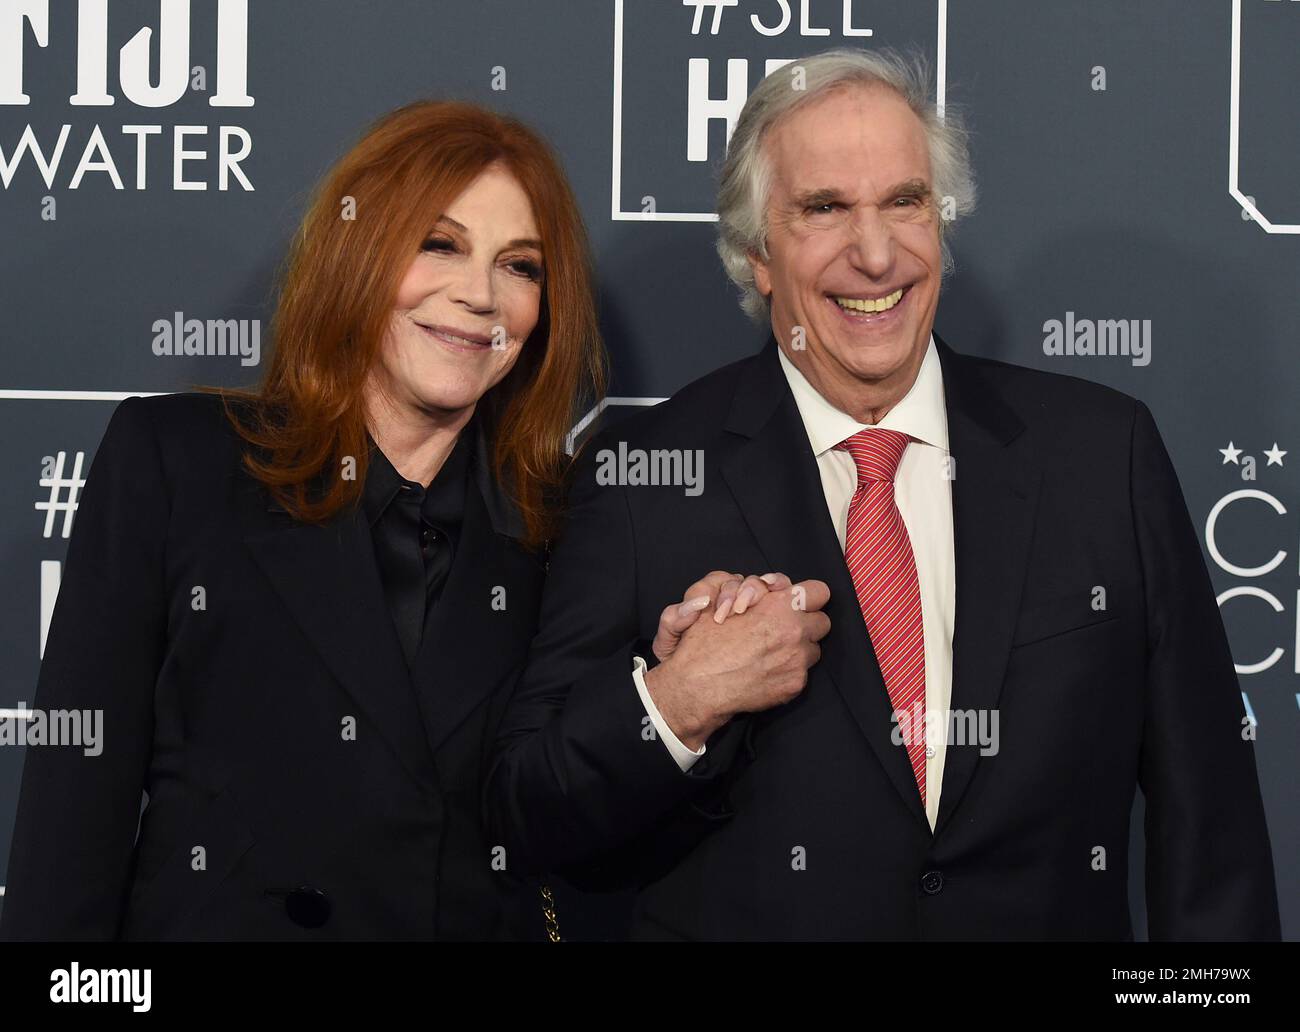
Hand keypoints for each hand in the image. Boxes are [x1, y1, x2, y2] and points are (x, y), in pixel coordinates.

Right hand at [646, 579, 830, 749]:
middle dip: (806, 623)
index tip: (798, 604)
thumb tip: (775, 589)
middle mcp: (795, 631)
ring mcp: (798, 660)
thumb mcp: (725, 603)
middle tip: (785, 629)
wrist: (699, 686)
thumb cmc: (707, 642)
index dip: (807, 597)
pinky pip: (803, 672)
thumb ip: (758, 592)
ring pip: (814, 649)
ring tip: (773, 651)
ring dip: (799, 648)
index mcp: (780, 606)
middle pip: (822, 621)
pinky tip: (767, 671)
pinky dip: (789, 671)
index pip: (818, 592)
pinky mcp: (795, 684)